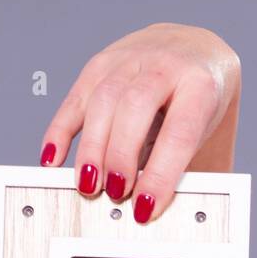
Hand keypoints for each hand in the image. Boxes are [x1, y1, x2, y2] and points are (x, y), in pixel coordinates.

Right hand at [38, 22, 240, 221]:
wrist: (193, 50)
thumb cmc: (198, 99)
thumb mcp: (204, 128)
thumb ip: (180, 161)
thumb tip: (148, 205)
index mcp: (198, 84)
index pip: (178, 133)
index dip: (160, 174)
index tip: (146, 207)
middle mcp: (162, 65)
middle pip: (133, 109)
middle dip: (120, 156)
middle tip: (115, 194)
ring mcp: (128, 60)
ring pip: (101, 101)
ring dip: (91, 149)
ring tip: (88, 186)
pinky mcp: (100, 64)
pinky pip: (75, 98)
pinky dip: (60, 131)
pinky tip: (52, 158)